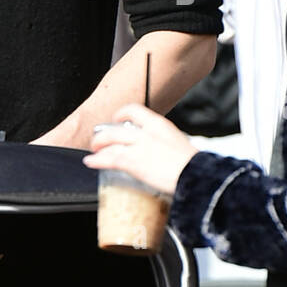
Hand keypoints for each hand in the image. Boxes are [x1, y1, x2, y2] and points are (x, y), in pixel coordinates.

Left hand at [82, 103, 197, 196]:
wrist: (196, 176)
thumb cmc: (193, 165)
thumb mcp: (179, 145)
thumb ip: (165, 144)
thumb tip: (161, 152)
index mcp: (160, 125)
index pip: (134, 110)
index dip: (121, 114)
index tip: (116, 119)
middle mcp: (147, 132)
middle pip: (116, 127)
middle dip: (104, 133)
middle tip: (99, 139)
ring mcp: (139, 146)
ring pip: (110, 141)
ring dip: (98, 146)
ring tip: (94, 150)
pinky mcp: (134, 162)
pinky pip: (110, 158)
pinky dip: (97, 160)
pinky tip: (91, 161)